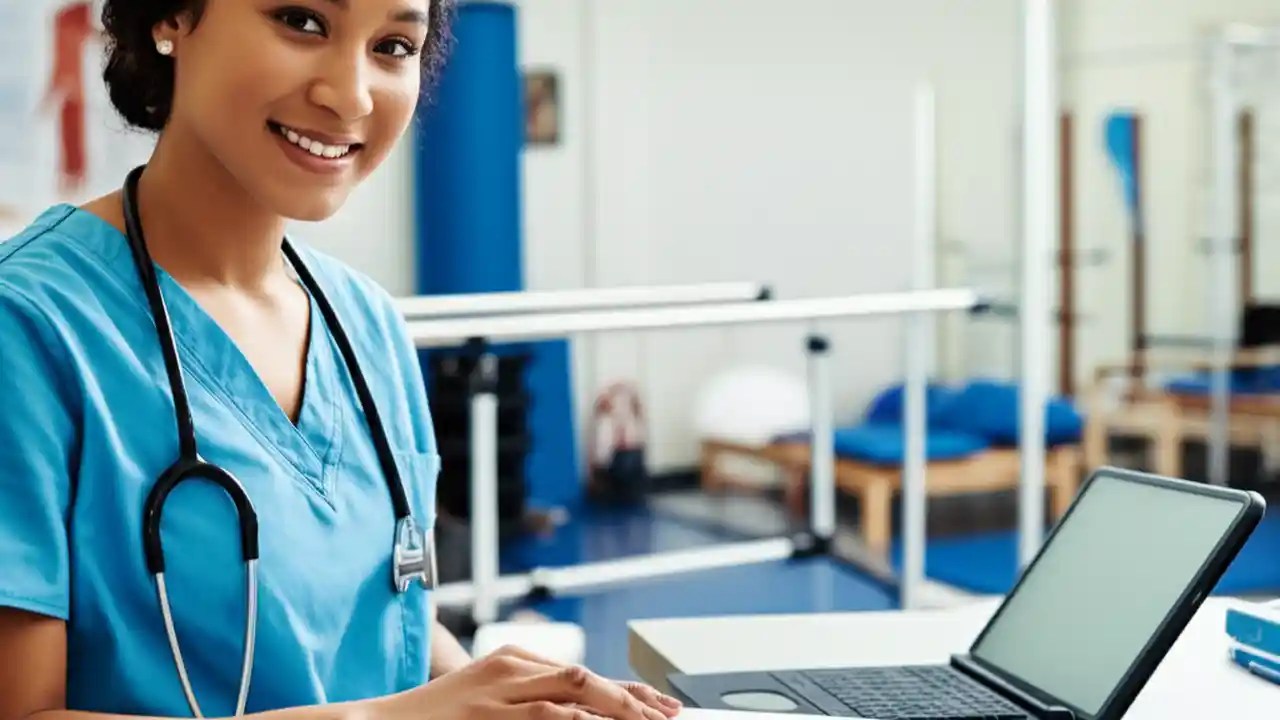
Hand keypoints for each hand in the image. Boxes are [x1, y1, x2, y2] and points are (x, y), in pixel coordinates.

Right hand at [383, 645, 682, 719]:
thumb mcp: (487, 703)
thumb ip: (531, 703)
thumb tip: (583, 713)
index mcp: (512, 660)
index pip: (581, 673)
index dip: (625, 690)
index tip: (660, 705)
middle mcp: (510, 668)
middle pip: (585, 677)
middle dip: (632, 698)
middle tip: (667, 716)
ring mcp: (498, 691)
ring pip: (573, 691)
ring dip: (617, 710)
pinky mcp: (488, 712)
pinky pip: (545, 717)